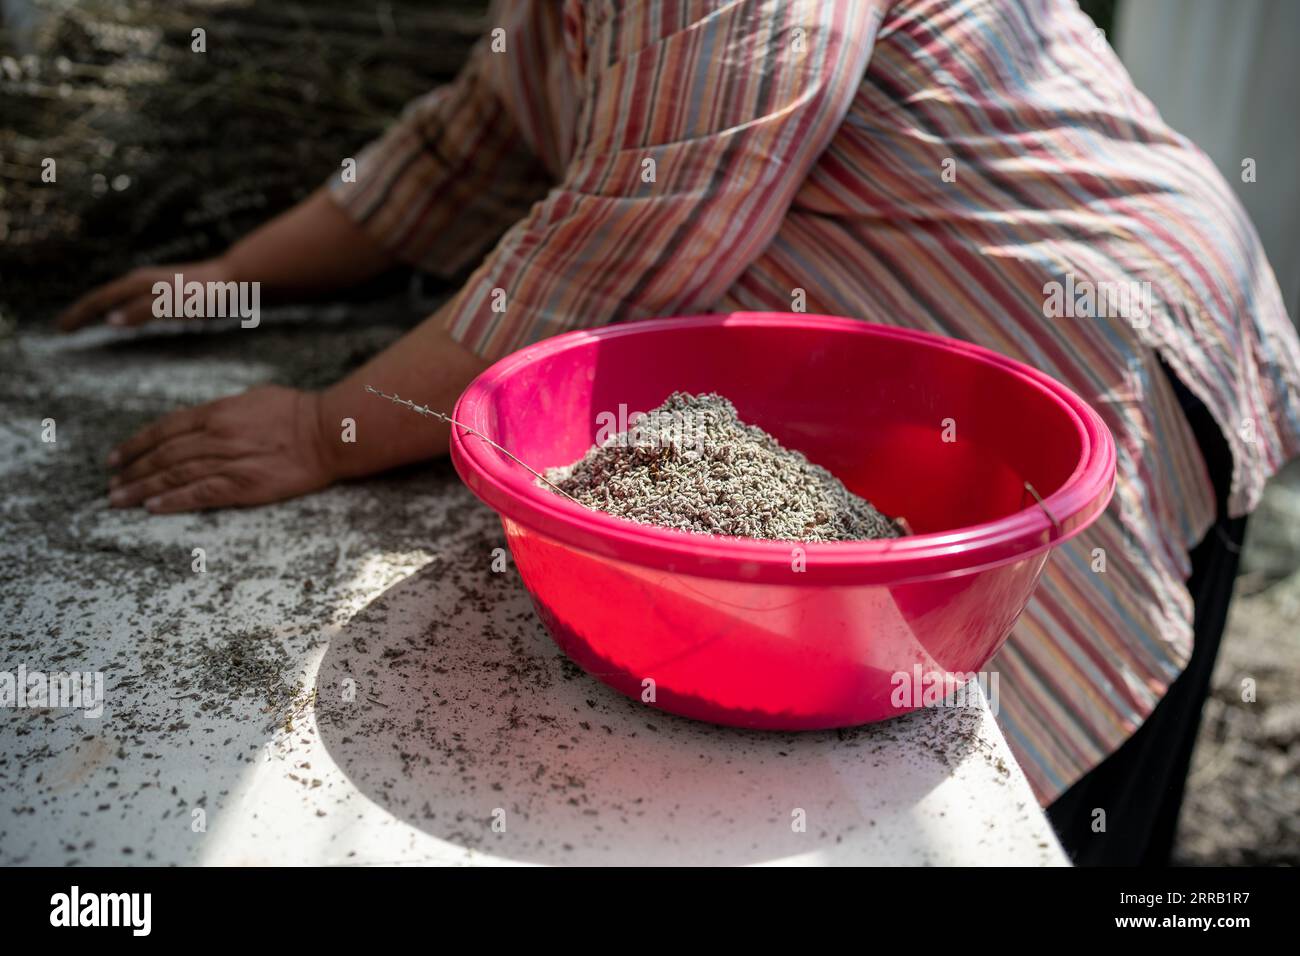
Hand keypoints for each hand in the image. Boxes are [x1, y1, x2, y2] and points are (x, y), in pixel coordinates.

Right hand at [56, 257, 233, 331]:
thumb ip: (142, 312)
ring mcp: (156, 283)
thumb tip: (109, 321)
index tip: (61, 329)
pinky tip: (126, 316)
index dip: (80, 314)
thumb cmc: (205, 294)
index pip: (100, 300)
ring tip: (86, 321)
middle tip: (65, 328)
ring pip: (118, 297)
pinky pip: (134, 300)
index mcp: (139, 283)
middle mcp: (143, 279)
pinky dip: (121, 308)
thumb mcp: (173, 305)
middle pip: (105, 296)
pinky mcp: (169, 290)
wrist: (235, 279)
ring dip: (100, 309)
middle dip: (84, 311)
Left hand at [107, 386, 335, 513]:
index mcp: (218, 412)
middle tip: (110, 483)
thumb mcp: (252, 398)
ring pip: (174, 475)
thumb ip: (221, 411)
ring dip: (142, 488)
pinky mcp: (245, 484)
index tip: (116, 457)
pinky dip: (173, 501)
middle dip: (132, 470)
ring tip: (119, 498)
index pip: (165, 429)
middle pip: (163, 454)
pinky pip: (200, 494)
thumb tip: (196, 421)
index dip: (136, 444)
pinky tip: (152, 507)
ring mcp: (230, 461)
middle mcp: (217, 435)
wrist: (329, 433)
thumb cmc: (297, 412)